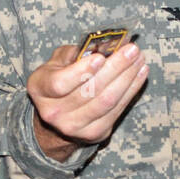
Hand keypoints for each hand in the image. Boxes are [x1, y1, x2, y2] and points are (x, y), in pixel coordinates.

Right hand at [28, 43, 148, 161]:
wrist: (58, 115)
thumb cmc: (59, 78)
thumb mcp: (57, 62)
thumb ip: (76, 53)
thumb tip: (104, 45)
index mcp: (40, 89)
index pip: (60, 83)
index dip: (81, 71)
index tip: (100, 57)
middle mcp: (53, 112)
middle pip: (89, 91)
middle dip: (115, 68)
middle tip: (132, 50)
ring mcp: (74, 126)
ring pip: (107, 101)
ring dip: (127, 78)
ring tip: (139, 60)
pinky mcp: (94, 133)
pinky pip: (117, 110)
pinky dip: (131, 90)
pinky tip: (139, 74)